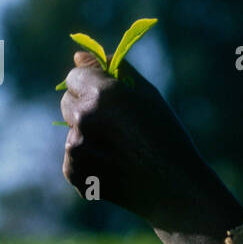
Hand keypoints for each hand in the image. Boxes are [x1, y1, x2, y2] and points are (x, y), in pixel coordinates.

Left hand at [60, 52, 205, 225]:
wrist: (174, 188)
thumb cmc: (166, 136)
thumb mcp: (148, 95)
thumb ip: (114, 70)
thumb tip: (79, 55)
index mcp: (102, 93)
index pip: (74, 75)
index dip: (91, 84)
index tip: (105, 95)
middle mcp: (84, 118)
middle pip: (67, 103)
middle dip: (85, 108)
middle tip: (115, 124)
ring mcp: (76, 148)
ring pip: (73, 133)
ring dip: (89, 137)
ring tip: (121, 151)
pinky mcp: (73, 173)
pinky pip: (74, 158)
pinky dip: (89, 162)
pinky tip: (115, 168)